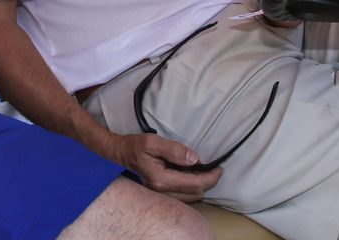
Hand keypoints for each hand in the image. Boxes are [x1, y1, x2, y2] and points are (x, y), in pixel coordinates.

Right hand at [101, 132, 221, 201]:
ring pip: (190, 197)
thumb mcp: (152, 142)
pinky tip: (192, 175)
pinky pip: (182, 195)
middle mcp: (161, 191)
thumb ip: (174, 150)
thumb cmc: (134, 146)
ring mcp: (160, 195)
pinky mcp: (160, 193)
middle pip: (195, 193)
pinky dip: (192, 187)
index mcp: (161, 179)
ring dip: (200, 186)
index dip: (211, 177)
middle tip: (215, 169)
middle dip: (208, 182)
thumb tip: (194, 158)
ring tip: (206, 172)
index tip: (219, 168)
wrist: (118, 154)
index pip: (194, 183)